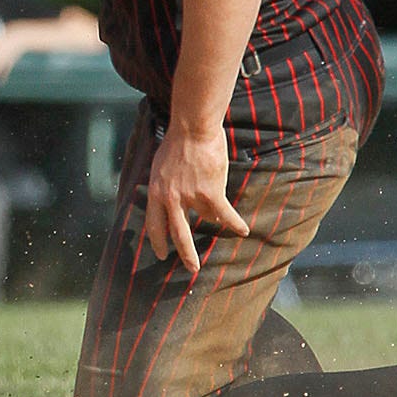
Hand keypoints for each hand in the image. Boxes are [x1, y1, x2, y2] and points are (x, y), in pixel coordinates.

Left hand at [143, 125, 249, 274]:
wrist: (192, 128)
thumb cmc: (177, 142)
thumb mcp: (161, 166)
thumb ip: (164, 186)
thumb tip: (175, 202)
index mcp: (155, 191)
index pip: (153, 223)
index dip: (157, 240)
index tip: (161, 252)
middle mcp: (170, 198)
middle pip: (176, 234)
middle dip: (185, 253)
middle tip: (191, 268)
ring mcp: (189, 197)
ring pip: (205, 217)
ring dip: (214, 215)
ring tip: (221, 215)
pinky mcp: (209, 193)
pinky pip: (224, 214)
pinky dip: (235, 223)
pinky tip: (243, 230)